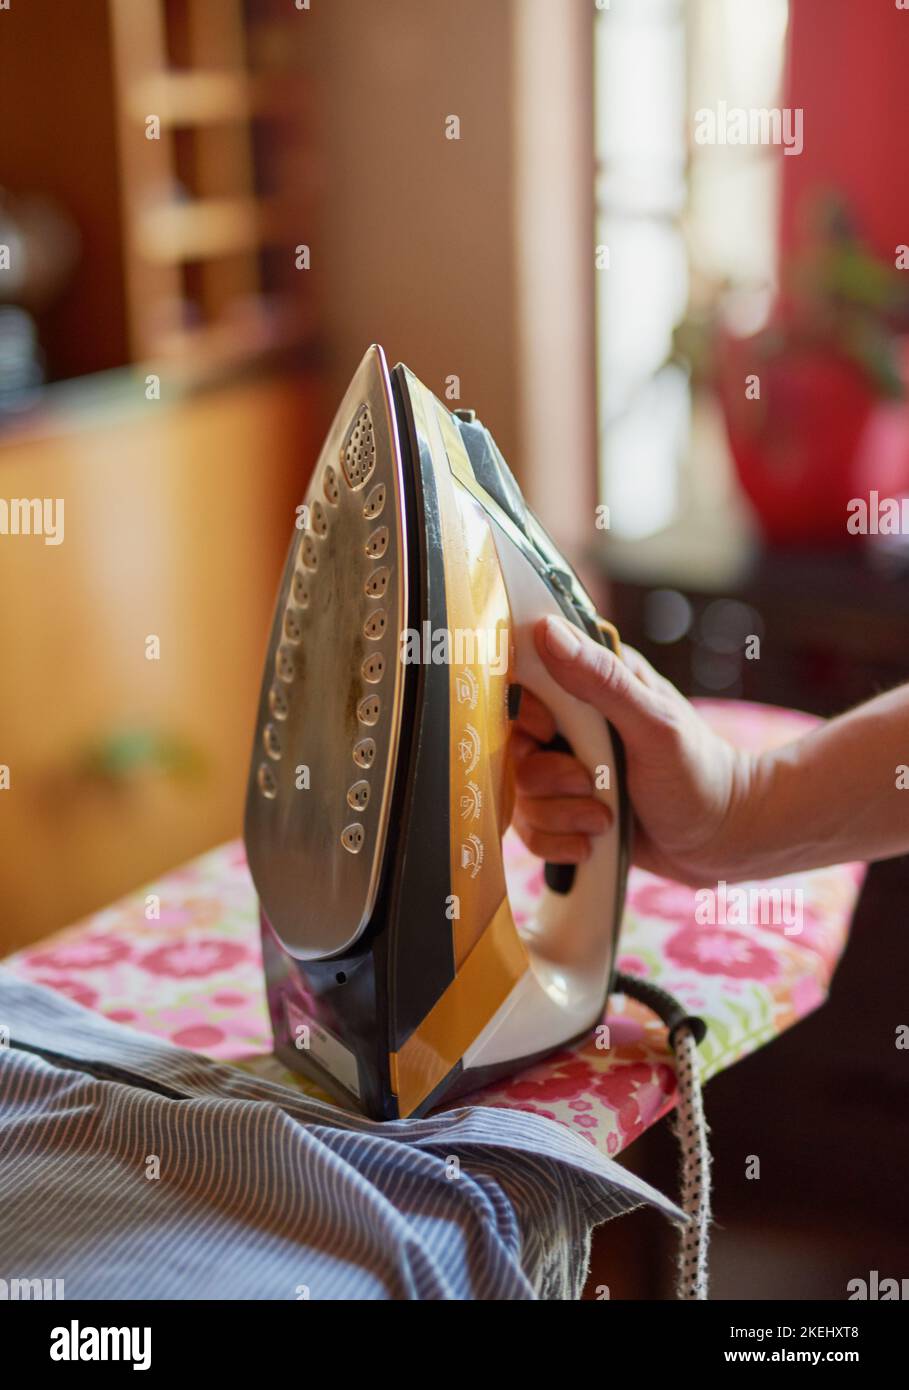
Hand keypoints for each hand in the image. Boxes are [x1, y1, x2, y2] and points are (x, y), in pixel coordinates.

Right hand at [523, 615, 757, 885]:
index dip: (525, 712)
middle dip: (547, 778)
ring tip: (604, 820)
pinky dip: (559, 843)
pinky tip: (593, 841)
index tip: (551, 732)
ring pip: (521, 794)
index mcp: (592, 684)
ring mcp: (564, 771)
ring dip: (561, 816)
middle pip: (513, 746)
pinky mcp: (564, 812)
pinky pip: (530, 830)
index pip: (522, 682)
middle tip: (588, 784)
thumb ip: (602, 680)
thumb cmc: (700, 773)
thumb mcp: (654, 724)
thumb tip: (548, 630)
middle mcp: (571, 725)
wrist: (724, 841)